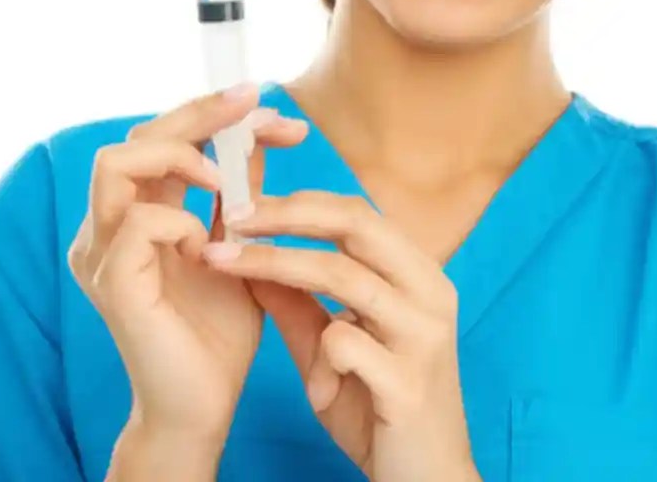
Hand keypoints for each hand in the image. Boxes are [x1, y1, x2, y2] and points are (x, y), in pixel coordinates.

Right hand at [66, 84, 308, 467]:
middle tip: (256, 105)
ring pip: (116, 164)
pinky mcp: (113, 284)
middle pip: (135, 137)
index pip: (159, 138)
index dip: (211, 113)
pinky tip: (210, 245)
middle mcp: (108, 227)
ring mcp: (102, 254)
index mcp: (134, 214)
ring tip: (224, 183)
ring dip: (181, 158)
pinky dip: (179, 219)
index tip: (268, 106)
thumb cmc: (219, 331)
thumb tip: (260, 130)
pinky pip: (137, 222)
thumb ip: (238, 192)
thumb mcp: (239, 245)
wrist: (204, 404)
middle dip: (201, 113)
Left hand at [203, 192, 479, 481]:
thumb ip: (297, 304)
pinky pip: (347, 344)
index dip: (299, 202)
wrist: (427, 481)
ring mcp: (425, 337)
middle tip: (232, 217)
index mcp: (418, 278)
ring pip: (345, 276)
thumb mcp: (331, 349)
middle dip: (286, 215)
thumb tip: (247, 253)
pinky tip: (319, 387)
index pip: (358, 213)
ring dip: (276, 265)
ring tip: (225, 266)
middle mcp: (431, 295)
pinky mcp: (411, 383)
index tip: (242, 205)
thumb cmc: (379, 410)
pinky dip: (319, 357)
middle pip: (357, 224)